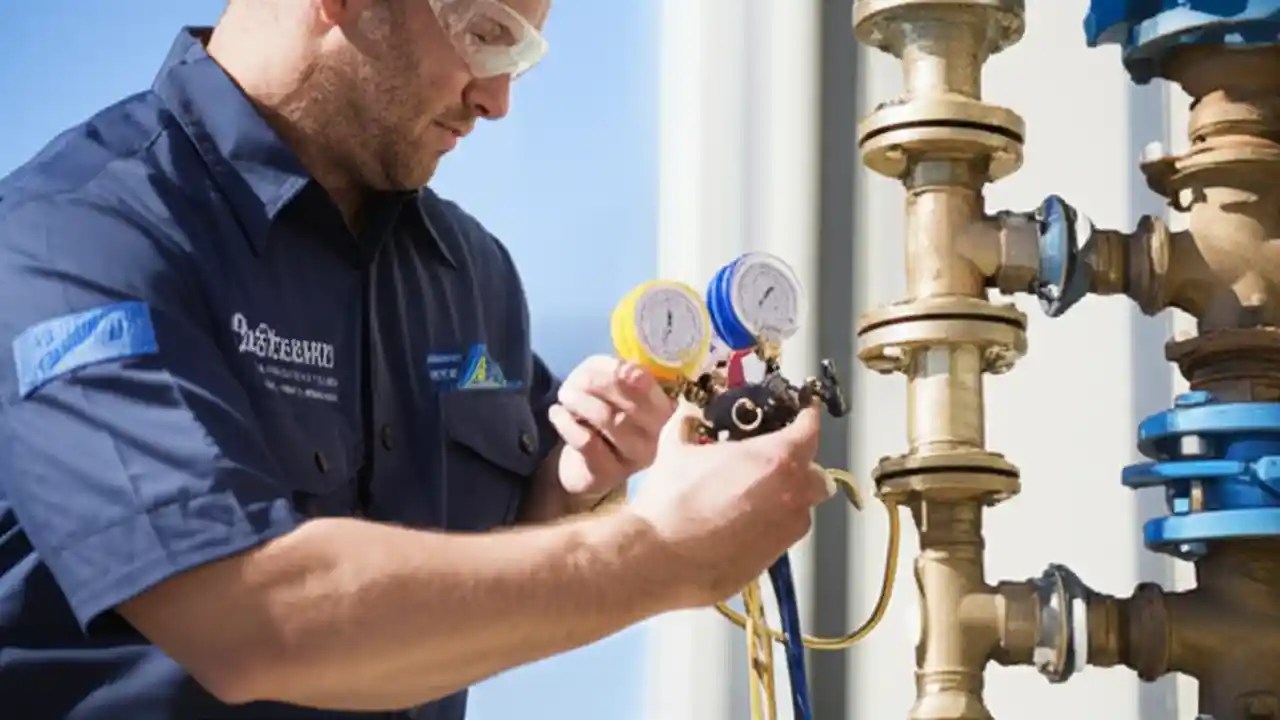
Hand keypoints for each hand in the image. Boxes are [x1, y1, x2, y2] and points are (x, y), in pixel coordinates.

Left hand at [547, 355, 675, 500]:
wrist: (582, 462)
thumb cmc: (599, 413)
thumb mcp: (605, 383)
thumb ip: (613, 370)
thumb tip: (624, 370)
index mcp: (660, 407)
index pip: (649, 388)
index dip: (630, 376)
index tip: (611, 369)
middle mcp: (655, 434)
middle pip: (630, 403)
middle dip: (595, 385)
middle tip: (572, 382)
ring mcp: (634, 457)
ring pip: (608, 419)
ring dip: (579, 402)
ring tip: (564, 396)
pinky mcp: (608, 473)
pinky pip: (586, 442)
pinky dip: (566, 422)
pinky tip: (556, 413)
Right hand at [627, 400, 833, 607]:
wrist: (661, 557)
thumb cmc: (672, 498)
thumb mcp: (675, 449)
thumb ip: (686, 424)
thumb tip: (686, 412)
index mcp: (777, 458)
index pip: (810, 429)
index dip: (807, 417)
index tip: (803, 413)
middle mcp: (793, 494)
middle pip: (817, 476)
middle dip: (802, 468)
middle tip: (773, 463)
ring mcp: (787, 530)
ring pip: (802, 509)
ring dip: (788, 499)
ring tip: (754, 497)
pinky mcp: (775, 559)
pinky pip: (783, 535)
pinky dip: (771, 526)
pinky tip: (740, 525)